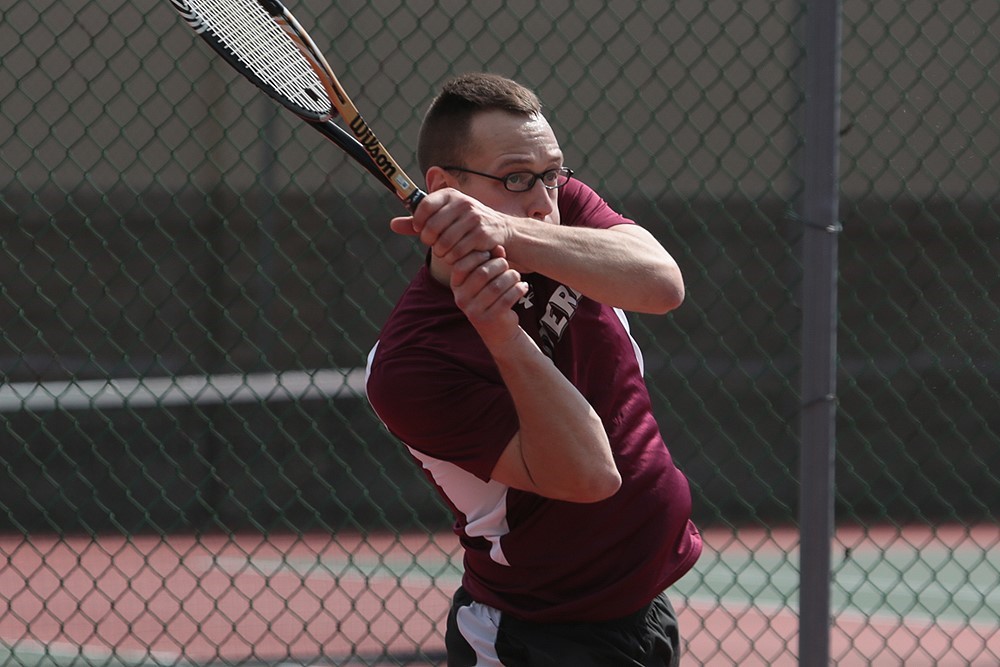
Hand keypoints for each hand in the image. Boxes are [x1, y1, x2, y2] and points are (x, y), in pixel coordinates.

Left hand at [390, 188, 511, 265]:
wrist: (500, 229)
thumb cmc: (464, 223)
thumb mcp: (442, 217)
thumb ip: (416, 221)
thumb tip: (392, 225)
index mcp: (450, 194)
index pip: (424, 206)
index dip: (417, 222)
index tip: (420, 230)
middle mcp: (462, 202)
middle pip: (432, 227)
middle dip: (428, 241)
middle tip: (433, 244)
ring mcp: (473, 218)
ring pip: (444, 242)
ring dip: (440, 252)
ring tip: (444, 252)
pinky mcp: (482, 234)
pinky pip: (457, 251)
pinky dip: (453, 258)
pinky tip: (455, 256)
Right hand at [449, 246, 527, 348]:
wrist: (499, 330)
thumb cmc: (492, 297)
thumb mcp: (488, 278)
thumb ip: (491, 261)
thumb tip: (499, 247)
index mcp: (456, 286)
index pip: (462, 265)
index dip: (478, 255)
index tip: (491, 254)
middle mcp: (461, 299)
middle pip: (482, 273)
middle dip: (499, 265)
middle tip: (508, 265)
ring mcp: (474, 311)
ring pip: (496, 286)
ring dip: (511, 277)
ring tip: (517, 276)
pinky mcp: (490, 319)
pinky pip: (507, 299)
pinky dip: (518, 289)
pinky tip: (523, 287)